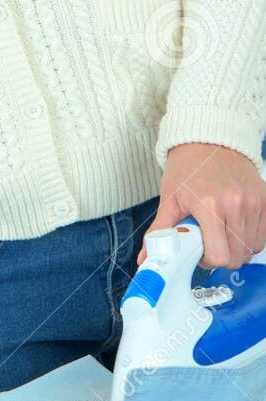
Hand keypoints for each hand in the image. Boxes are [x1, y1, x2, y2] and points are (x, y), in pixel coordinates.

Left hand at [138, 141, 265, 269]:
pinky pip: (264, 234)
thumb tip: (146, 259)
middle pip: (238, 257)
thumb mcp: (169, 199)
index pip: (220, 257)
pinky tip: (235, 225)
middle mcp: (236, 204)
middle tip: (208, 242)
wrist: (208, 140)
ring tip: (221, 231)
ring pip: (253, 248)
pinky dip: (251, 237)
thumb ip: (159, 232)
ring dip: (237, 247)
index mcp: (209, 206)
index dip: (208, 261)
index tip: (200, 251)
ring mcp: (254, 202)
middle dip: (222, 256)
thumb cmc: (187, 168)